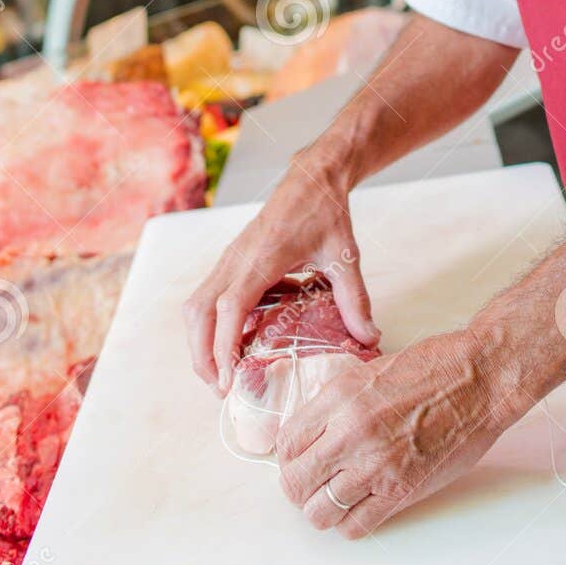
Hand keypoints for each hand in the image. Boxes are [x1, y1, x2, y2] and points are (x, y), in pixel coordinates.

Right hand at [182, 151, 377, 395]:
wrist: (311, 176)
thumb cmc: (326, 212)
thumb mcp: (345, 256)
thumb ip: (355, 298)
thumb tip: (369, 338)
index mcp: (262, 258)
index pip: (230, 307)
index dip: (225, 345)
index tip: (229, 378)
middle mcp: (236, 258)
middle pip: (199, 313)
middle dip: (202, 354)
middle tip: (221, 388)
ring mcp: (229, 258)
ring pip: (196, 306)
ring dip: (200, 341)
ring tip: (221, 373)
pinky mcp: (230, 260)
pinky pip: (207, 296)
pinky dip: (210, 324)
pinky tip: (236, 341)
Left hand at [274, 329, 516, 537]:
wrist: (479, 378)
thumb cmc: (433, 367)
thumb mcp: (369, 372)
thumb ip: (336, 403)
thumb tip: (314, 432)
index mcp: (339, 398)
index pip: (286, 443)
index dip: (290, 456)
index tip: (301, 458)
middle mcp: (350, 433)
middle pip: (294, 481)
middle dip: (298, 486)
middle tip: (312, 482)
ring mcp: (375, 466)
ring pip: (318, 512)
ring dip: (321, 508)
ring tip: (335, 497)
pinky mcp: (401, 491)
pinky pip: (355, 526)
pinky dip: (350, 522)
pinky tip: (361, 505)